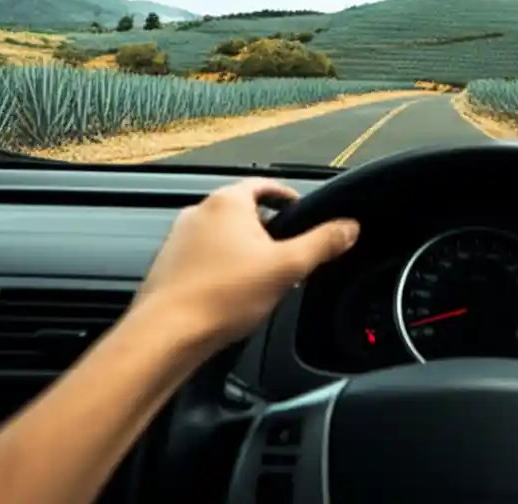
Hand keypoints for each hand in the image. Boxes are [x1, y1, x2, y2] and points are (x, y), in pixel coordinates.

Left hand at [132, 178, 358, 351]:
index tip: (299, 209)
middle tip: (287, 252)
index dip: (286, 197)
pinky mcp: (169, 264)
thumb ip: (323, 243)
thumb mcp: (288, 268)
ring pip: (222, 236)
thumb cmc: (221, 296)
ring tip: (261, 278)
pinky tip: (233, 294)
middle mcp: (199, 212)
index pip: (264, 185)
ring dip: (243, 251)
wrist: (168, 332)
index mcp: (228, 202)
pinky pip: (204, 258)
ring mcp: (179, 238)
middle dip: (267, 230)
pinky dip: (222, 268)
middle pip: (243, 211)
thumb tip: (349, 227)